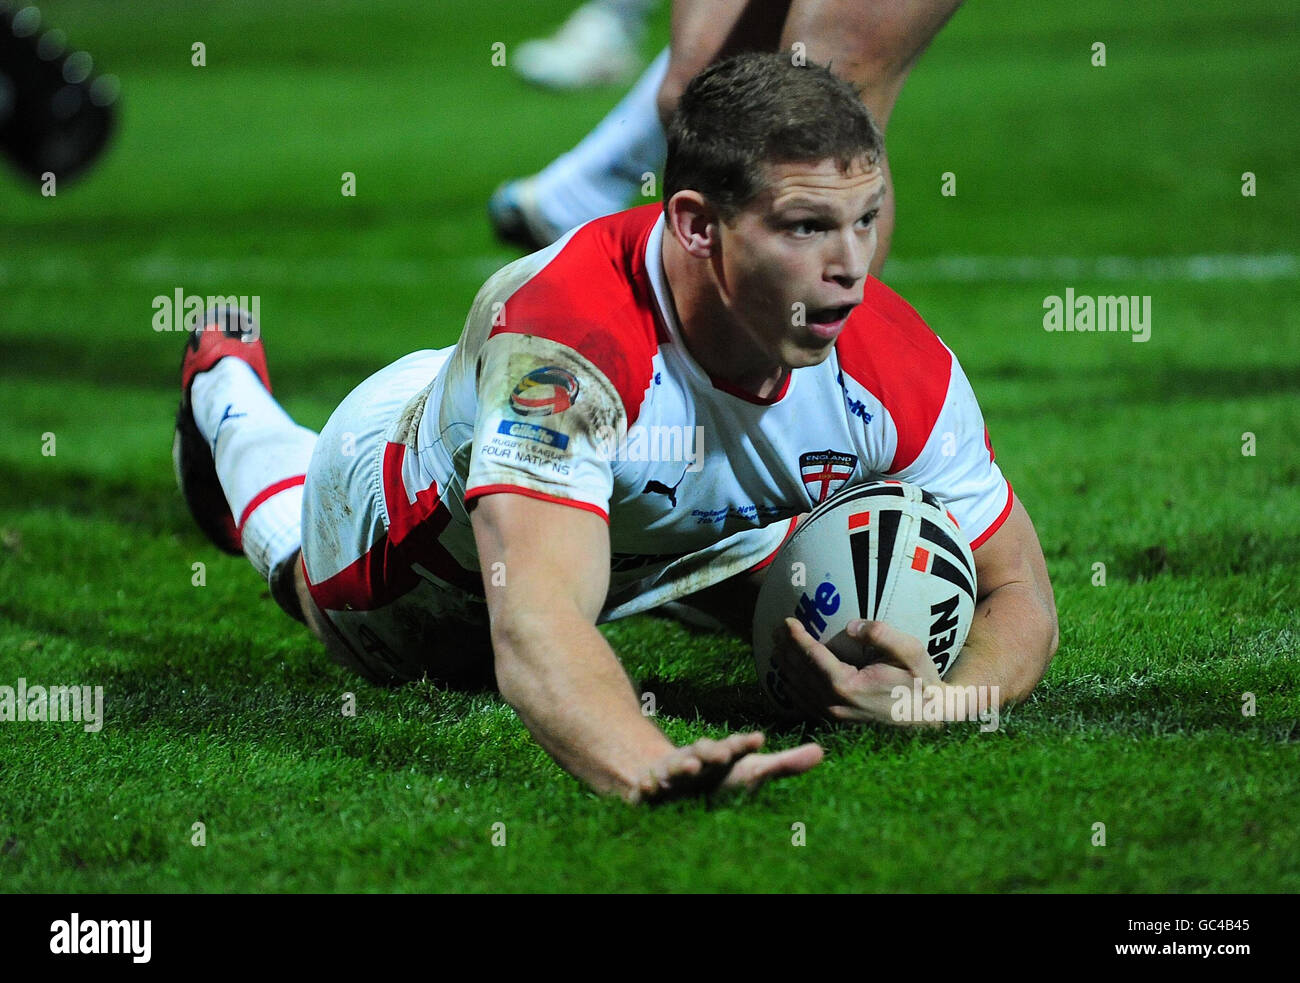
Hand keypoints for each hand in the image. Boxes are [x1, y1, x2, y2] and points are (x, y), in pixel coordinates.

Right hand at [627, 732, 822, 804]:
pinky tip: (647, 789)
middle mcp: (697, 759)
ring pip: (677, 767)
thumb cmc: (721, 778)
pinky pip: (648, 789)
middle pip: (704, 752)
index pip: (736, 748)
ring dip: (682, 767)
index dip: (745, 744)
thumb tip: (822, 752)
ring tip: (689, 767)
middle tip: (722, 753)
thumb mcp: (752, 772)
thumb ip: (784, 764)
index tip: (759, 740)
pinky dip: (647, 788)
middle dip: (712, 752)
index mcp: (722, 755)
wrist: (672, 782)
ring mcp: (674, 772)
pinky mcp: (654, 788)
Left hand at [773, 617, 943, 726]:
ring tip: (777, 646)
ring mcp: (835, 716)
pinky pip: (806, 704)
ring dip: (784, 667)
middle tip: (775, 629)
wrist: (932, 717)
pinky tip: (787, 676)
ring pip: (798, 690)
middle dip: (785, 649)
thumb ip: (882, 635)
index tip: (787, 620)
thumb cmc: (922, 682)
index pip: (814, 658)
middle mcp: (836, 704)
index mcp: (849, 686)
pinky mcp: (838, 722)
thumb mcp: (911, 652)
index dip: (798, 638)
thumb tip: (851, 625)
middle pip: (799, 673)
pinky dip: (792, 687)